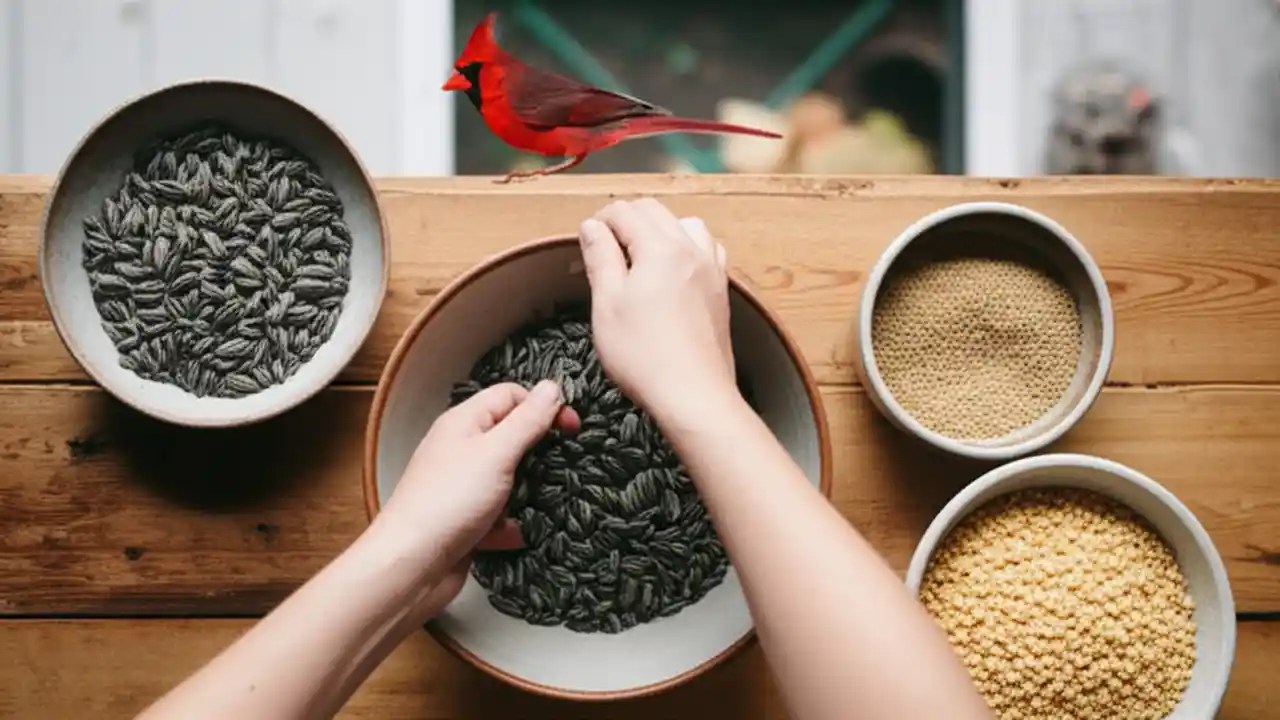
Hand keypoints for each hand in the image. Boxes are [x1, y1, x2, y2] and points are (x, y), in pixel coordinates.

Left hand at [374, 380, 579, 576]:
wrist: (410, 565)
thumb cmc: (451, 501)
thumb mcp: (497, 453)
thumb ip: (527, 420)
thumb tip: (552, 386)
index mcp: (464, 422)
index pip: (511, 396)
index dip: (543, 406)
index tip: (570, 428)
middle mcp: (460, 449)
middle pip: (511, 437)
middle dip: (538, 451)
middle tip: (562, 466)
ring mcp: (461, 486)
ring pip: (507, 478)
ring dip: (526, 491)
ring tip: (543, 501)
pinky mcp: (464, 520)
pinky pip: (497, 515)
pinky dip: (509, 524)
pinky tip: (515, 534)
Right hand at [579, 198, 737, 420]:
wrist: (694, 394)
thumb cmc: (643, 355)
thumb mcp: (607, 304)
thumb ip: (600, 257)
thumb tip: (592, 226)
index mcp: (660, 247)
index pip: (624, 212)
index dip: (598, 222)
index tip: (586, 244)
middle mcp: (691, 248)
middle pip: (654, 211)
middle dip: (626, 221)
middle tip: (605, 250)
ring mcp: (712, 267)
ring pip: (684, 224)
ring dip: (659, 229)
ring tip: (639, 257)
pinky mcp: (721, 289)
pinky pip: (706, 248)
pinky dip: (686, 246)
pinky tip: (673, 270)